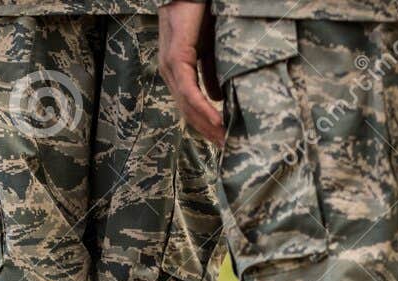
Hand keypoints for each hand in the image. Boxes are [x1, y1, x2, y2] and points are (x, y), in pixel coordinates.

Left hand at [159, 1, 221, 144]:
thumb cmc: (201, 13)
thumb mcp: (210, 49)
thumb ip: (212, 74)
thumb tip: (217, 99)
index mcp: (176, 72)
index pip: (189, 107)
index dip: (206, 125)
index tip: (222, 141)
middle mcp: (169, 73)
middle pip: (187, 112)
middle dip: (208, 132)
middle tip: (227, 149)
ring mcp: (170, 67)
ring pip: (187, 106)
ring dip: (207, 126)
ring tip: (225, 141)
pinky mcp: (176, 59)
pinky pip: (190, 91)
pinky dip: (204, 108)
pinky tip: (218, 121)